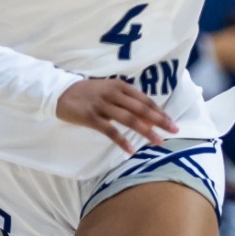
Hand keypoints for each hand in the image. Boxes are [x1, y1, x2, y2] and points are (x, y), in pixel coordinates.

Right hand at [56, 77, 175, 154]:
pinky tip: (131, 149)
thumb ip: (125, 100)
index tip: (171, 122)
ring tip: (158, 141)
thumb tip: (146, 114)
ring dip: (146, 131)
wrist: (60, 93)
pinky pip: (110, 131)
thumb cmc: (87, 93)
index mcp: (120, 86)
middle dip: (160, 120)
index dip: (160, 111)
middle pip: (141, 109)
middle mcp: (113, 94)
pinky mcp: (91, 117)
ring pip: (129, 119)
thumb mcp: (108, 90)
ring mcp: (102, 105)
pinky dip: (122, 140)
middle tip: (174, 130)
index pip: (145, 100)